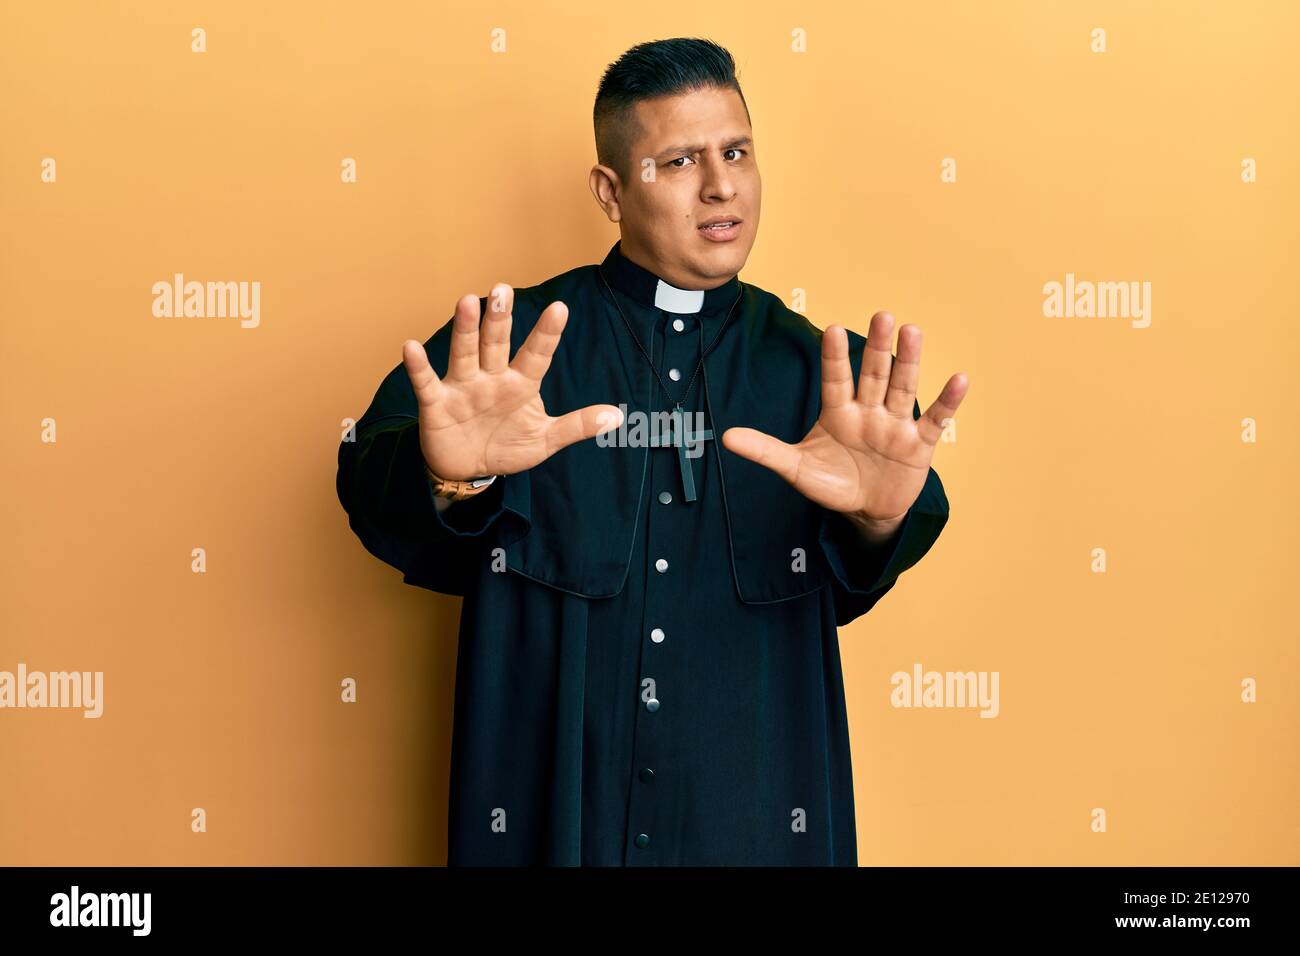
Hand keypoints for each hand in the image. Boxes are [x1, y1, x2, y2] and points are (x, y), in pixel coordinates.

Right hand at [403, 284, 623, 480]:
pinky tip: (411, 346)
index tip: (560, 309)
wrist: (467, 469)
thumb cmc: (506, 446)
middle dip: (500, 319)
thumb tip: (616, 416)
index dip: (546, 334)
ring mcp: (463, 387)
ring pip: (464, 353)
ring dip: (465, 330)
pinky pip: (426, 382)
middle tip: (504, 289)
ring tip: (467, 301)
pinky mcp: (437, 403)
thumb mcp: (544, 440)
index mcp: (520, 384)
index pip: (536, 355)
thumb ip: (576, 426)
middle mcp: (491, 377)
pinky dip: (418, 366)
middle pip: (496, 344)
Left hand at [721, 311, 967, 520]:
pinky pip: (936, 419)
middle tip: (882, 316)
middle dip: (877, 347)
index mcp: (838, 412)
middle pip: (874, 374)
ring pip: (903, 388)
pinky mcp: (919, 444)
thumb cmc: (833, 482)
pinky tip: (959, 379)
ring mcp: (895, 425)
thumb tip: (726, 438)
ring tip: (913, 332)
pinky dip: (948, 401)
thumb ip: (766, 451)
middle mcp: (869, 411)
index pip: (835, 380)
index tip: (831, 329)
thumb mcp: (797, 469)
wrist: (868, 510)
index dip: (834, 357)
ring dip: (909, 362)